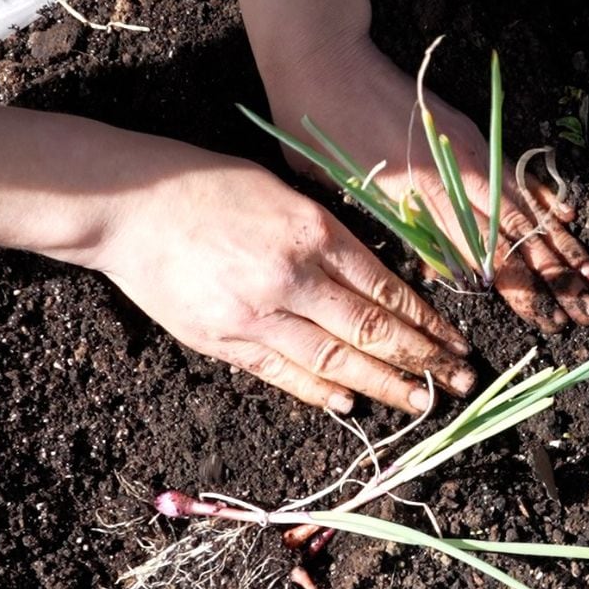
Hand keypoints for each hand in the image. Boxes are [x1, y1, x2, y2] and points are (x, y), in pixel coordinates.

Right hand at [83, 140, 474, 413]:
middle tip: (458, 381)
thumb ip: (327, 237)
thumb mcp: (281, 191)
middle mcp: (292, 277)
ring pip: (334, 360)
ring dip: (382, 385)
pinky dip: (319, 392)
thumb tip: (374, 282)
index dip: (426, 321)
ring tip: (420, 402)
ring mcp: (256, 315)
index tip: (455, 340)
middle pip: (371, 330)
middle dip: (421, 359)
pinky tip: (349, 403)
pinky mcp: (223, 340)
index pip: (386, 289)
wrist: (129, 205)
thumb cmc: (207, 185)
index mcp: (312, 231)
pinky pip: (283, 373)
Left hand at [259, 35, 588, 332]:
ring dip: (561, 246)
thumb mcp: (348, 193)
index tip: (546, 321)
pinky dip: (544, 198)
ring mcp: (471, 152)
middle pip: (518, 239)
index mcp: (426, 198)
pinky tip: (568, 219)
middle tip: (584, 313)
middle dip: (555, 281)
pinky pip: (516, 173)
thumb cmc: (320, 130)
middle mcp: (458, 177)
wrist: (326, 58)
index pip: (487, 258)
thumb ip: (402, 233)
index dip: (521, 292)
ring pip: (526, 209)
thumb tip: (443, 273)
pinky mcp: (471, 132)